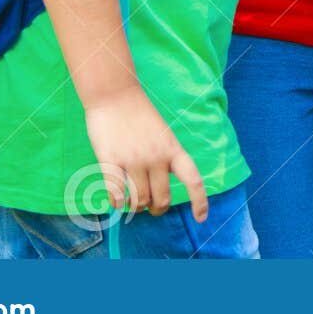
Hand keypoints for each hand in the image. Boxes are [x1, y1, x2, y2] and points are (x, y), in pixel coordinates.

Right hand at [82, 87, 207, 219]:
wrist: (115, 94)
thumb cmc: (139, 115)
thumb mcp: (163, 135)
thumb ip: (165, 159)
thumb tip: (160, 189)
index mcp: (173, 149)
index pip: (193, 180)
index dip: (199, 201)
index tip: (201, 218)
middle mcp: (156, 157)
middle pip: (162, 199)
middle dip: (157, 209)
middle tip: (152, 208)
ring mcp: (134, 160)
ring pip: (139, 201)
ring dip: (136, 207)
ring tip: (133, 202)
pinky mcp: (111, 160)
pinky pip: (116, 195)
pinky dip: (117, 204)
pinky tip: (116, 201)